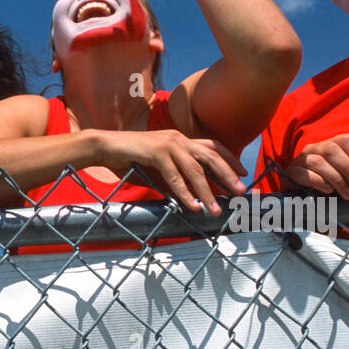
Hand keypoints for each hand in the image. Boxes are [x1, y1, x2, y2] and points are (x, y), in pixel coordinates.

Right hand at [98, 128, 246, 214]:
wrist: (105, 146)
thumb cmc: (130, 158)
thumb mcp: (158, 168)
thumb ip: (175, 177)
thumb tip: (192, 195)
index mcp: (180, 139)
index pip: (212, 146)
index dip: (229, 158)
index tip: (243, 173)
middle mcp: (177, 138)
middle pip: (210, 156)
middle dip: (228, 175)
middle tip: (241, 192)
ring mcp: (167, 144)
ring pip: (195, 169)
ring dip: (207, 191)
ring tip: (216, 209)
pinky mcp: (156, 152)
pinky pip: (175, 176)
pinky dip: (185, 193)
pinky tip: (193, 206)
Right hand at [287, 134, 348, 200]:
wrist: (317, 209)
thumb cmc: (339, 190)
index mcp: (333, 145)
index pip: (346, 139)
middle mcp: (316, 148)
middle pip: (332, 149)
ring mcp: (301, 159)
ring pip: (318, 161)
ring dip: (337, 179)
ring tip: (347, 195)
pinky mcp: (291, 173)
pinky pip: (304, 173)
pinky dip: (319, 182)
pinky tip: (329, 191)